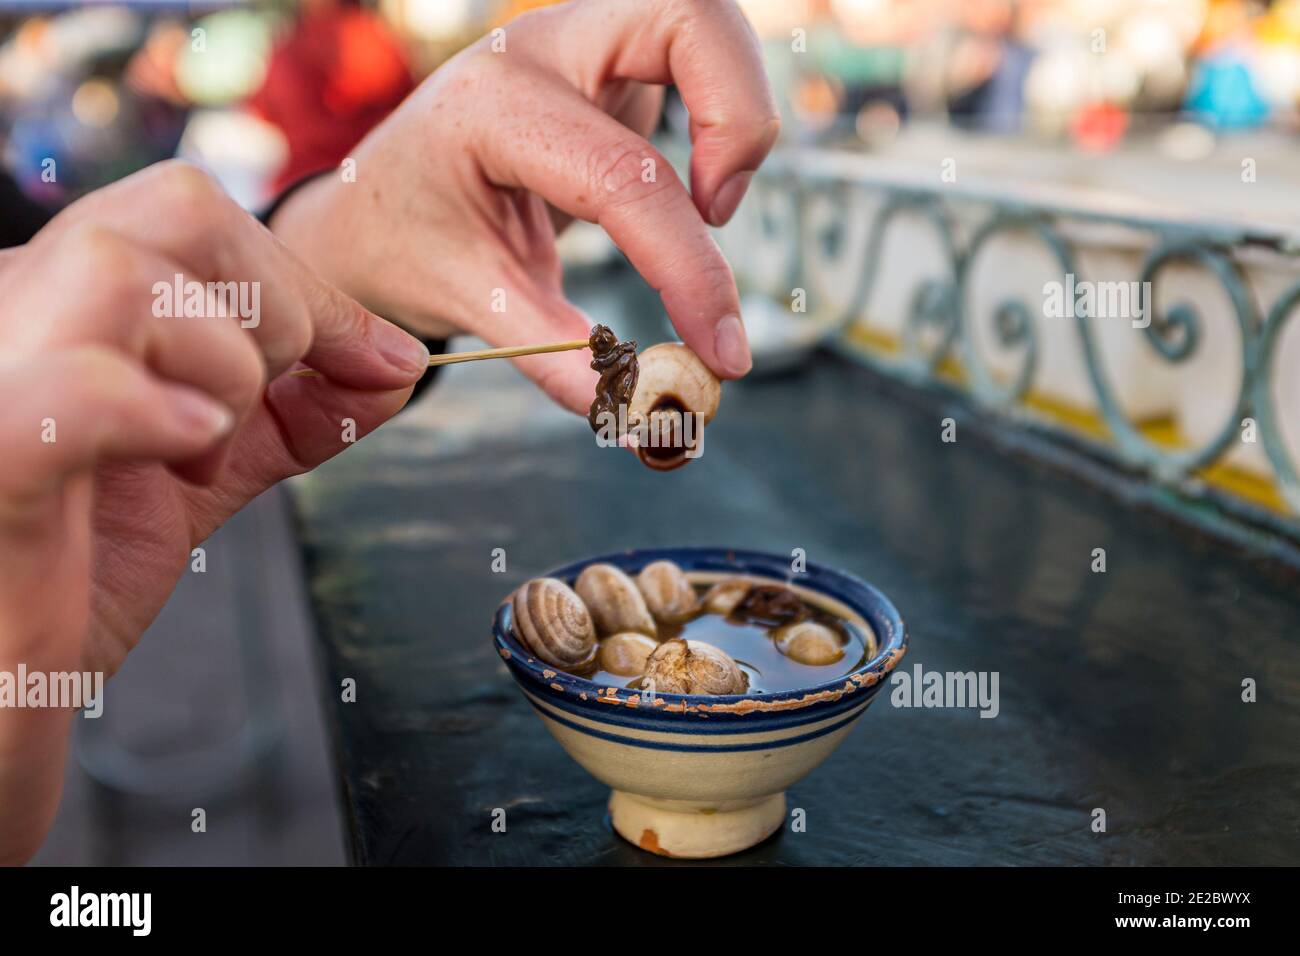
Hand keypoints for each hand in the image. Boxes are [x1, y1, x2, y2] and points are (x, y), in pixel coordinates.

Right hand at [0, 161, 428, 862]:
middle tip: (255, 416)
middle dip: (277, 310)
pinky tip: (184, 456)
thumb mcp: (194, 478)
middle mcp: (7, 309)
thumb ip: (289, 415)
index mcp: (54, 302)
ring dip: (221, 371)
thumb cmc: (56, 582)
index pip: (195, 216)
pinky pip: (77, 387)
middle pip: (178, 209)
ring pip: (131, 278)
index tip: (379, 358)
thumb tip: (395, 365)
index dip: (309, 285)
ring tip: (193, 460)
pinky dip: (156, 412)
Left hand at [270, 0, 778, 413]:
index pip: (626, 178)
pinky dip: (720, 116)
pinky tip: (685, 190)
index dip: (691, 271)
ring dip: (737, 113)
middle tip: (718, 214)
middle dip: (739, 120)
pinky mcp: (609, 57)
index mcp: (493, 109)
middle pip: (691, 18)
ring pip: (704, 22)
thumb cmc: (405, 243)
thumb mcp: (469, 301)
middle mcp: (541, 49)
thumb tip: (633, 417)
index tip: (722, 353)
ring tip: (705, 208)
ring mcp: (580, 40)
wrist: (371, 201)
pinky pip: (696, 58)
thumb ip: (553, 355)